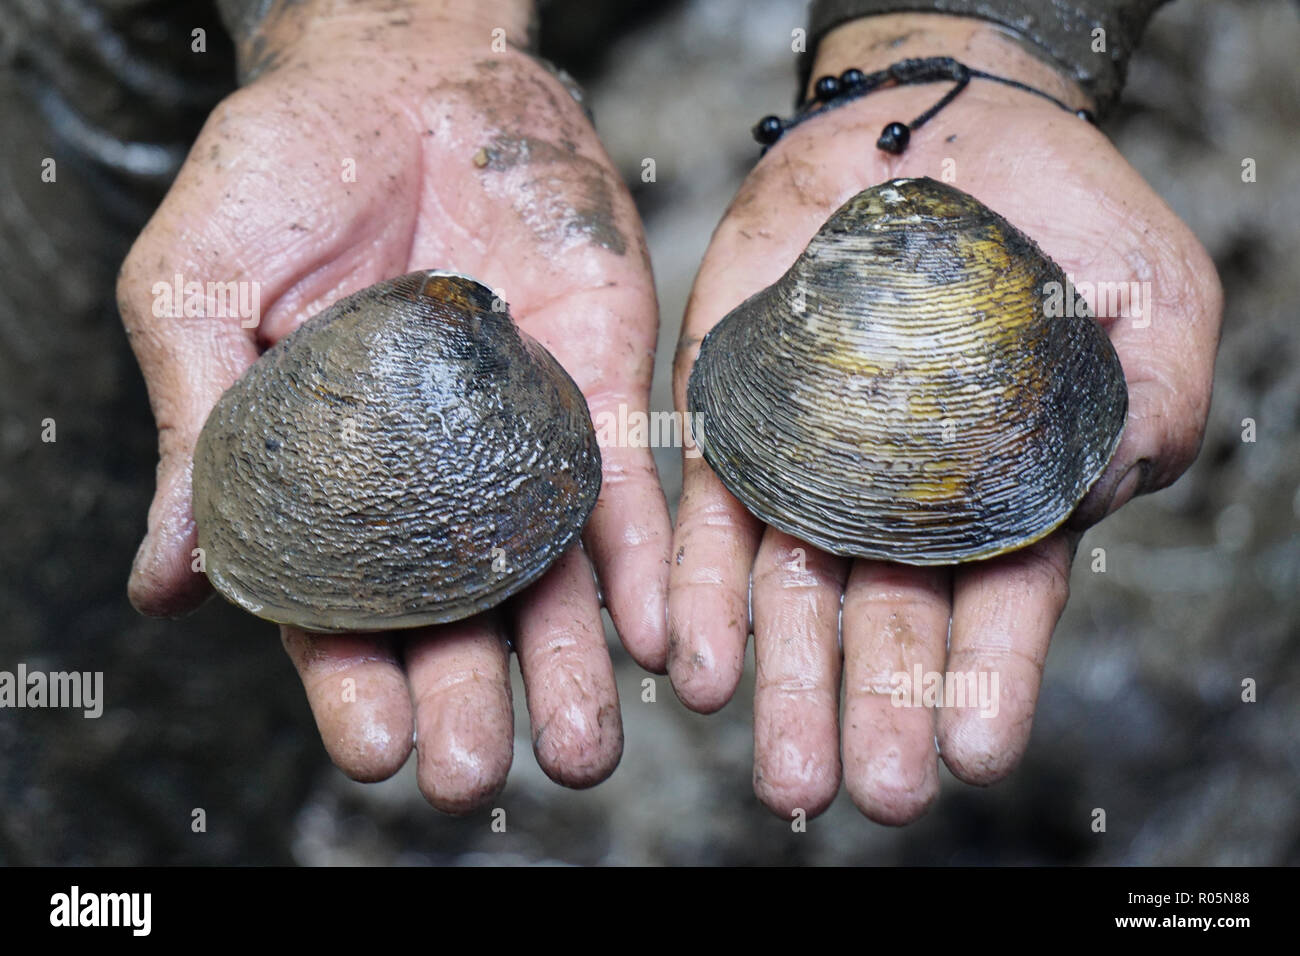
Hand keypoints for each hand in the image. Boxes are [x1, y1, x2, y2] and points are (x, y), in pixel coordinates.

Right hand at [118, 1, 670, 811]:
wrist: (409, 75)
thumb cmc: (286, 167)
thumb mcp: (201, 287)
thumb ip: (198, 430)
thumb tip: (168, 587)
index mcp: (324, 477)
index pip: (336, 607)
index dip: (349, 682)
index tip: (371, 749)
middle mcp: (429, 482)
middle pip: (452, 617)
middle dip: (465, 699)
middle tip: (472, 775)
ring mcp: (519, 444)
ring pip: (549, 580)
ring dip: (569, 667)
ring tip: (581, 749)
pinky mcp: (597, 392)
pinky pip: (628, 493)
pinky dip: (644, 568)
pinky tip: (659, 640)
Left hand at [668, 14, 1221, 823]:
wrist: (939, 125)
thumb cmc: (1062, 214)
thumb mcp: (1151, 303)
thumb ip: (1144, 410)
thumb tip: (1095, 503)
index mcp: (1002, 493)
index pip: (998, 605)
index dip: (990, 680)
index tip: (977, 755)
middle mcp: (899, 499)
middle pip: (885, 619)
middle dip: (875, 707)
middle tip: (867, 791)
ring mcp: (810, 460)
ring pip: (791, 589)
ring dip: (784, 681)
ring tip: (781, 771)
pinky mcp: (734, 414)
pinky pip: (709, 511)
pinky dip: (701, 589)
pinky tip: (695, 664)